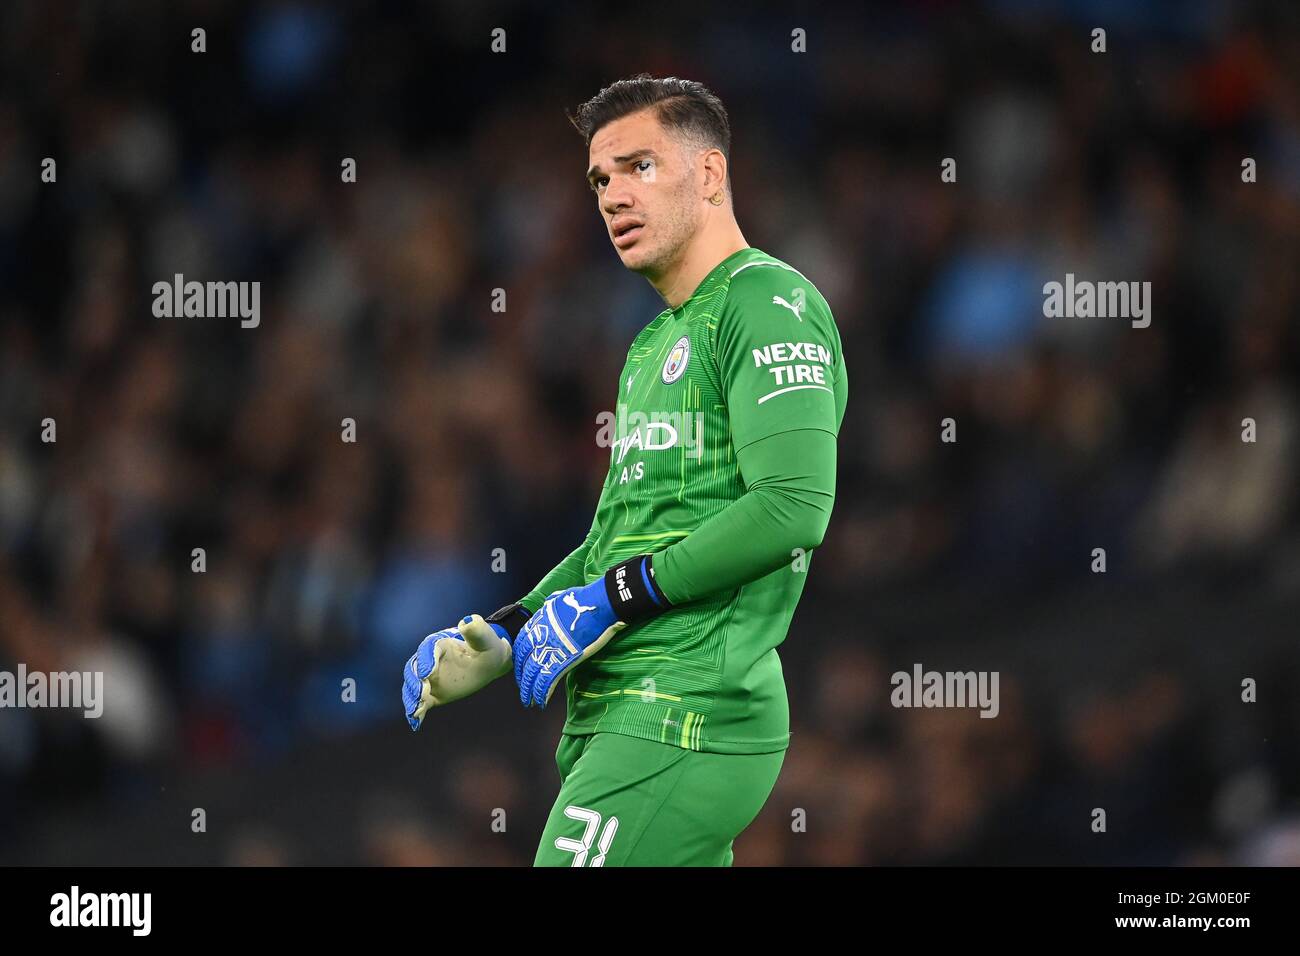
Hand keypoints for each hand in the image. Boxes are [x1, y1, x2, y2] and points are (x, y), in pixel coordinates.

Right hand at [403, 614, 512, 729]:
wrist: (489, 662)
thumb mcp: (486, 639)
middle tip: (421, 693)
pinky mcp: (433, 693)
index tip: (428, 672)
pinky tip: (415, 723)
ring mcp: (430, 678)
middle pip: (415, 669)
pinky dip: (416, 712)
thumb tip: (467, 622)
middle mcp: (430, 660)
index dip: (426, 660)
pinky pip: (422, 702)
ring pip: (414, 686)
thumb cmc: (488, 647)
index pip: (427, 649)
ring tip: (415, 709)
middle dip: (415, 681)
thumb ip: (476, 630)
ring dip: (412, 697)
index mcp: (441, 644)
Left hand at [514, 579, 625, 708]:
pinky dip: (543, 692)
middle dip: (522, 679)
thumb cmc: (585, 600)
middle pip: (524, 663)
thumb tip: (550, 604)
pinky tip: (541, 701)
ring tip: (528, 702)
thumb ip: (551, 604)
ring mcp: (551, 650)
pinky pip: (548, 680)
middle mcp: (541, 637)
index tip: (520, 668)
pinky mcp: (564, 660)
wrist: (599, 605)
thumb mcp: (560, 598)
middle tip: (523, 690)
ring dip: (529, 691)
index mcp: (539, 622)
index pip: (521, 645)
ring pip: (533, 675)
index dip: (520, 659)